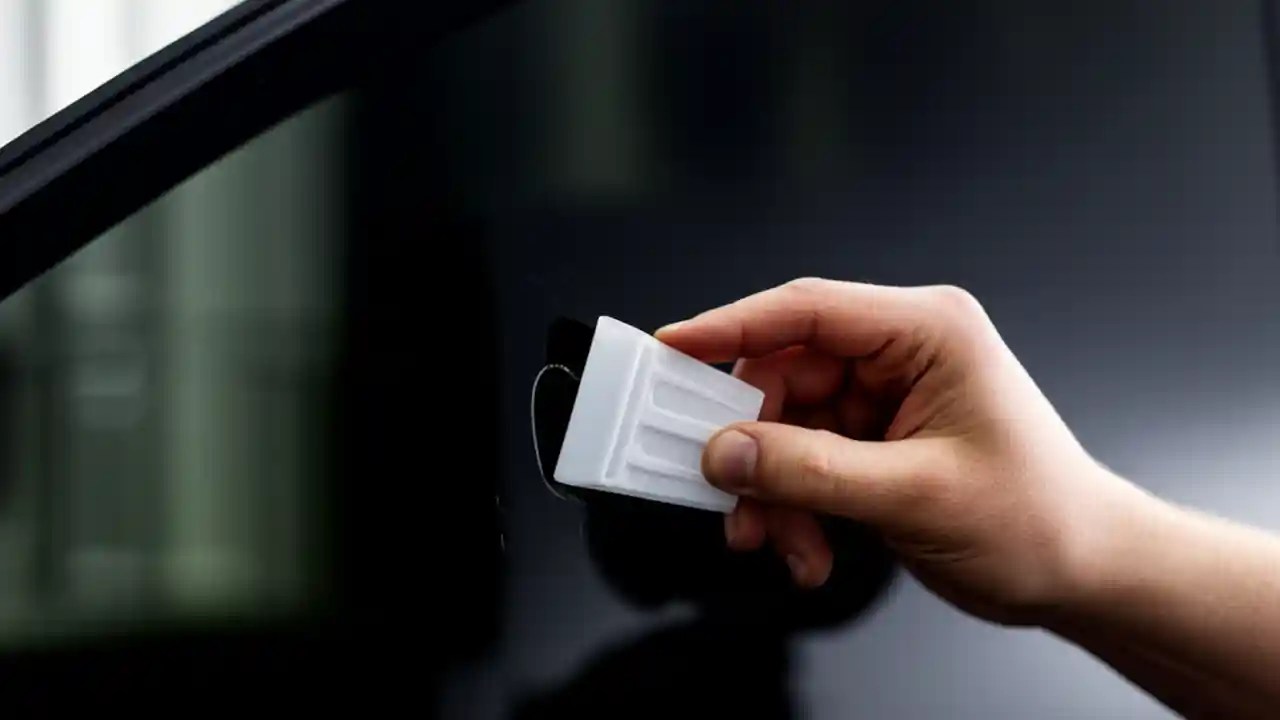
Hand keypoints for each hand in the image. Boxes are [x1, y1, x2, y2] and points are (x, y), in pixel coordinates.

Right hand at [657, 278, 1153, 624]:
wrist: (1082, 572)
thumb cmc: (1041, 517)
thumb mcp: (915, 494)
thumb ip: (810, 471)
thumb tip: (726, 451)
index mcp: (928, 331)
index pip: (808, 310)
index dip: (731, 325)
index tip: (673, 346)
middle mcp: (901, 355)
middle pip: (784, 376)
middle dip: (754, 446)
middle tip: (728, 493)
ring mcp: (884, 400)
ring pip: (785, 428)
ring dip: (774, 493)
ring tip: (783, 543)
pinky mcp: (872, 443)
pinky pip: (802, 463)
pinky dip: (794, 509)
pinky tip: (808, 549)